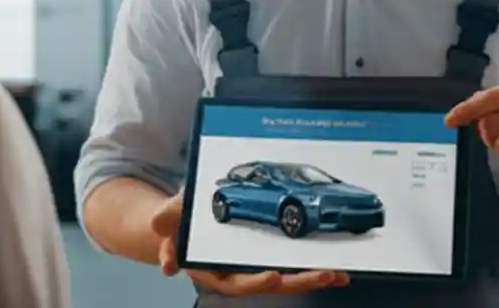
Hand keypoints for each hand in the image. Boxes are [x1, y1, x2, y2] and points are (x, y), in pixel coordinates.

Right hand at [149, 193, 349, 295]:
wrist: (182, 223)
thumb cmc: (180, 221)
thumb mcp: (170, 215)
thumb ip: (167, 220)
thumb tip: (161, 239)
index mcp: (213, 269)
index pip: (235, 282)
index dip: (253, 281)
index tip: (272, 276)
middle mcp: (236, 273)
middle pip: (270, 283)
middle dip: (298, 281)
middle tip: (324, 275)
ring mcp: (253, 267)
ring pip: (285, 277)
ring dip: (312, 276)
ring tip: (338, 273)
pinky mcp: (266, 258)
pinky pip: (290, 266)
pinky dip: (311, 267)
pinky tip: (336, 270)